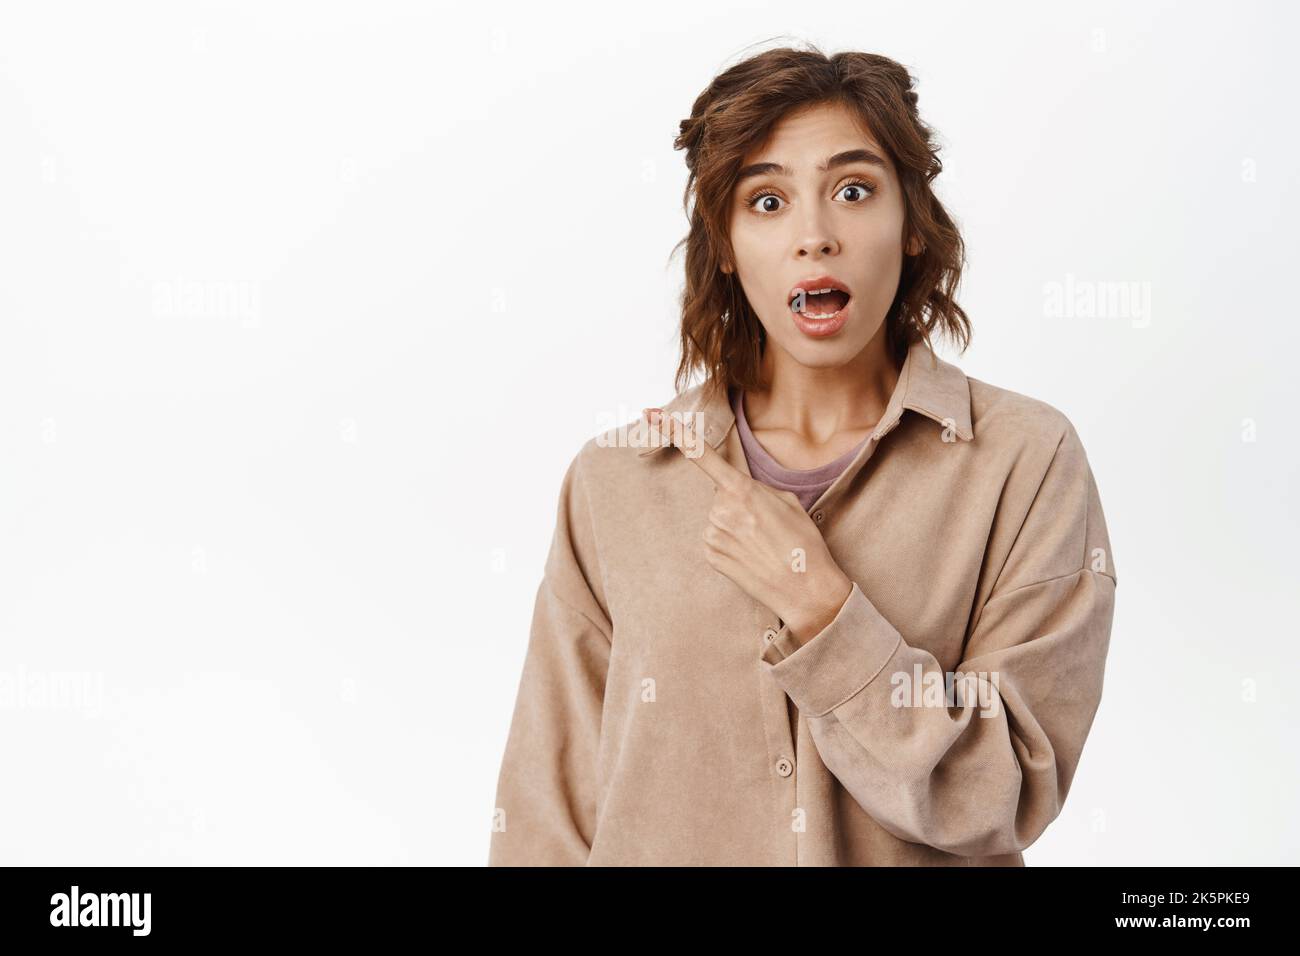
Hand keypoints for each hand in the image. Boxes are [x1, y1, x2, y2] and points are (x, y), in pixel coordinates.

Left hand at [644, 407, 852, 645]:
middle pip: (721, 494)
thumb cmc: (802, 543)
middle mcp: (719, 511)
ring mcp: (711, 535)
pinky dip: (731, 543)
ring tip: (763, 543)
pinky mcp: (709, 555)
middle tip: (766, 524)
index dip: (675, 432)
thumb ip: (755, 487)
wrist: (805, 589)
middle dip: (739, 502)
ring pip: (718, 517)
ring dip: (736, 525)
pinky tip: (751, 555)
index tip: (651, 414)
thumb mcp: (787, 501)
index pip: (701, 455)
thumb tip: (736, 490)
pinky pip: (715, 538)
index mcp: (741, 490)